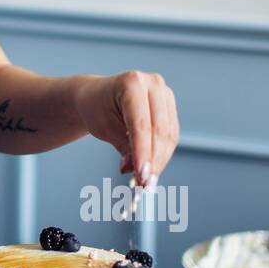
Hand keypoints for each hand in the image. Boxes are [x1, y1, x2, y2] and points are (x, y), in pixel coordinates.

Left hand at [73, 71, 179, 185]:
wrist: (97, 96)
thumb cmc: (97, 108)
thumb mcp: (104, 128)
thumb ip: (124, 147)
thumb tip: (140, 171)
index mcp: (132, 83)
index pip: (141, 124)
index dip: (143, 152)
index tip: (141, 175)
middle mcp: (153, 84)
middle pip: (159, 130)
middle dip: (153, 160)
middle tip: (144, 184)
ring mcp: (165, 94)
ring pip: (169, 135)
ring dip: (160, 161)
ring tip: (146, 181)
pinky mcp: (170, 107)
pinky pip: (171, 135)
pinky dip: (162, 154)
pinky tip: (152, 169)